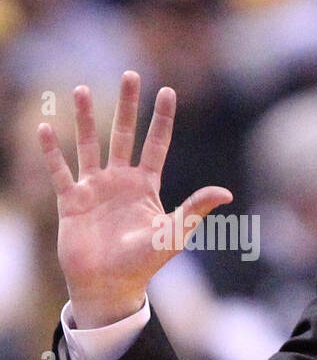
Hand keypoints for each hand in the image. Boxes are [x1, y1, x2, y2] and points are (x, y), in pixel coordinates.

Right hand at [37, 70, 232, 327]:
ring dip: (86, 118)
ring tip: (82, 88)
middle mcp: (120, 181)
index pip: (156, 144)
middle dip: (128, 106)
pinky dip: (52, 150)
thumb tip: (227, 192)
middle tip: (131, 74)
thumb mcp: (173, 232)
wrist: (109, 285)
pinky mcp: (71, 200)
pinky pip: (59, 170)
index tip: (168, 91)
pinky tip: (47, 127)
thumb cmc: (144, 262)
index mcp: (146, 186)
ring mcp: (94, 188)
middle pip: (125, 135)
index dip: (162, 119)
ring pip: (90, 144)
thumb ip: (195, 208)